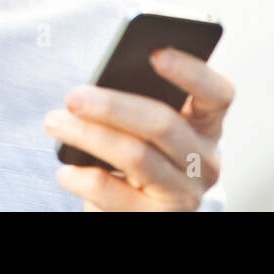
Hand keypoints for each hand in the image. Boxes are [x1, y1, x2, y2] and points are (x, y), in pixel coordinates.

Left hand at [43, 47, 233, 210]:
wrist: (139, 208)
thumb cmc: (138, 149)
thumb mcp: (146, 125)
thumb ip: (138, 102)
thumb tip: (99, 87)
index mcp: (207, 124)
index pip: (217, 93)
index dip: (191, 71)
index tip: (155, 53)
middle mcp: (205, 160)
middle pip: (164, 124)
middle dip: (113, 106)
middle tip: (73, 96)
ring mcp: (185, 194)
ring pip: (137, 157)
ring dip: (89, 137)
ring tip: (55, 123)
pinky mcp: (158, 220)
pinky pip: (115, 196)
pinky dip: (84, 179)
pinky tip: (65, 170)